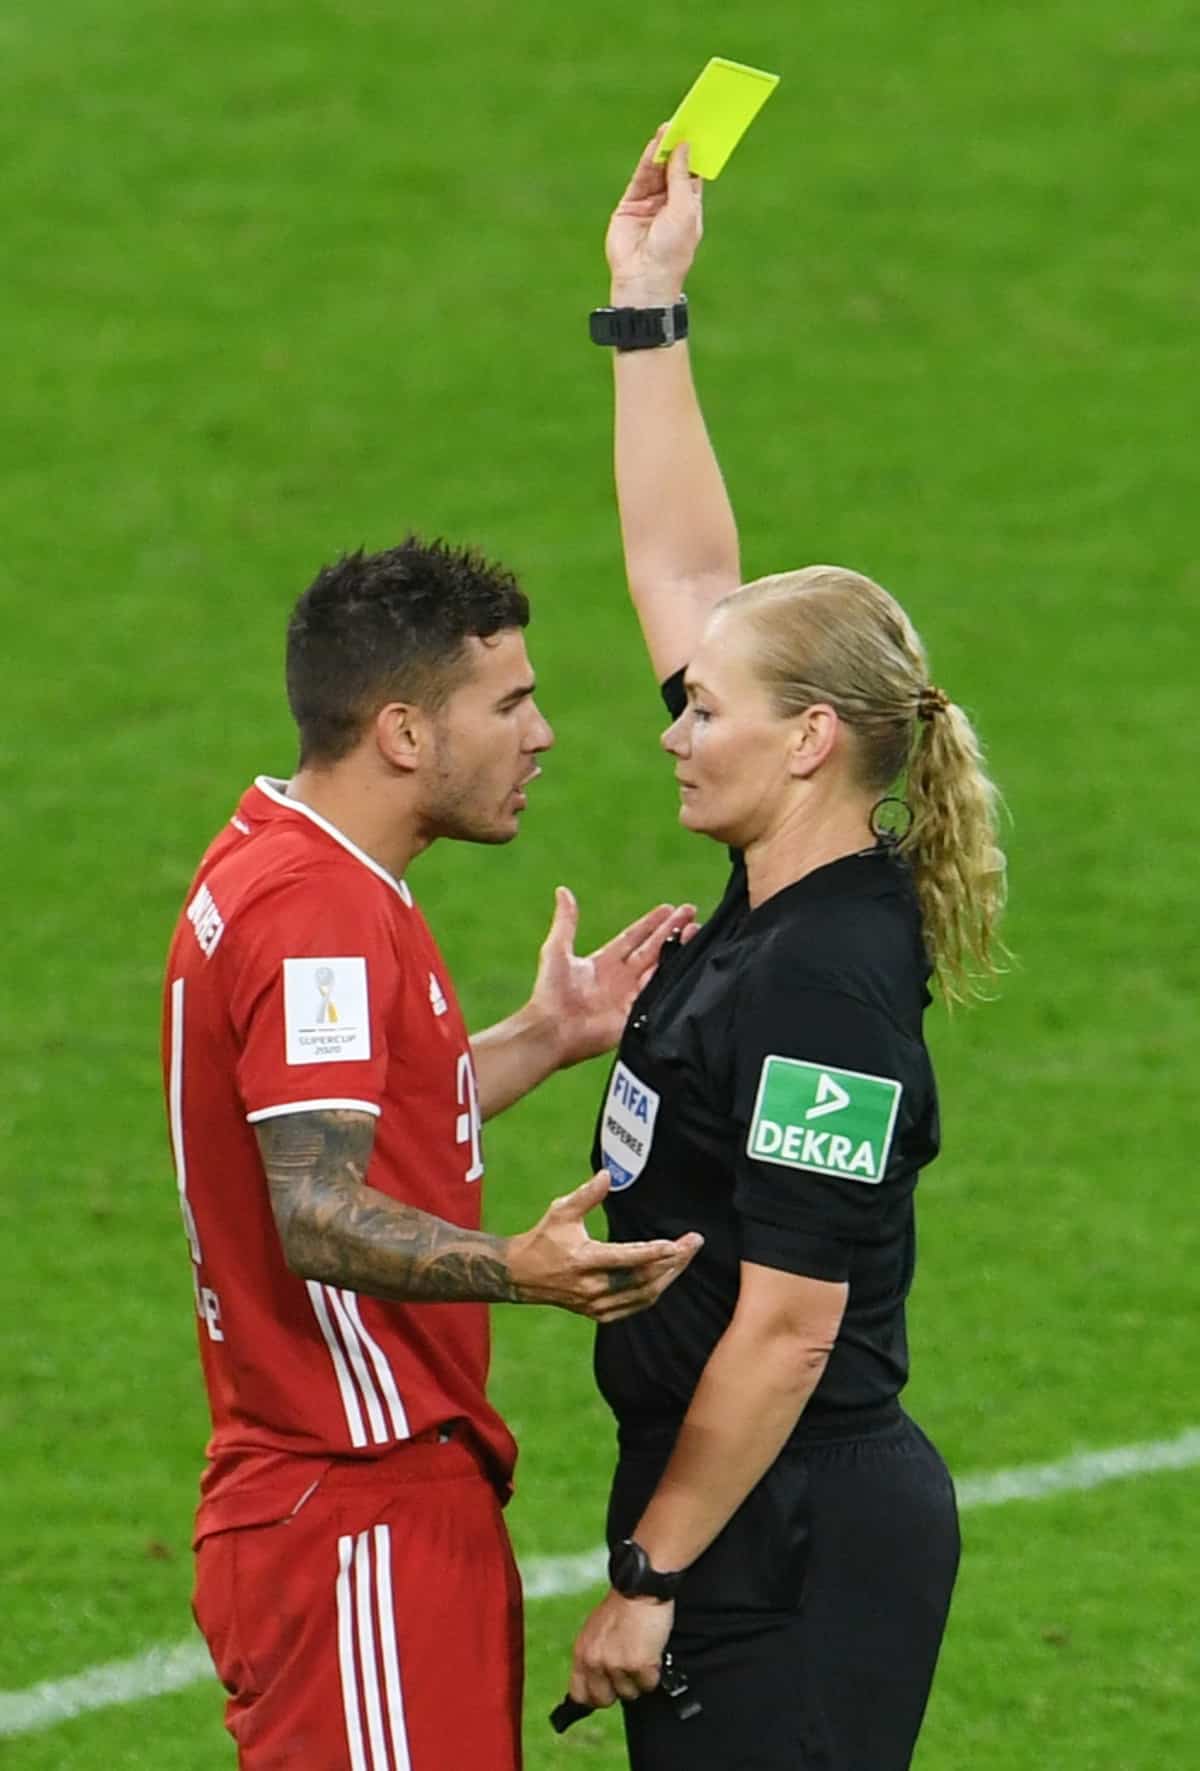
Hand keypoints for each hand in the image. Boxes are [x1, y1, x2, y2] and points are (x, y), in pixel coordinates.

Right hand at [508, 1172, 701, 1321]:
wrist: (522, 1275)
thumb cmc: (544, 1238)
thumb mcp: (561, 1211)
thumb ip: (586, 1195)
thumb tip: (608, 1175)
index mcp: (583, 1260)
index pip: (626, 1258)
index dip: (654, 1251)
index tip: (677, 1243)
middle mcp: (591, 1287)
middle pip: (642, 1278)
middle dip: (672, 1261)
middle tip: (693, 1243)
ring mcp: (596, 1304)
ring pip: (643, 1295)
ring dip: (668, 1276)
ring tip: (686, 1257)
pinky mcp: (598, 1314)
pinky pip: (635, 1306)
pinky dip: (654, 1292)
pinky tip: (667, 1276)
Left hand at [529, 887, 697, 1068]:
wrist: (552, 1030)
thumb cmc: (550, 992)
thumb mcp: (556, 950)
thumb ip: (566, 922)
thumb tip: (562, 891)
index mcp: (604, 961)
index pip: (634, 937)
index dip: (651, 923)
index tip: (669, 909)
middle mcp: (621, 977)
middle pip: (653, 948)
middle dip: (672, 931)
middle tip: (692, 913)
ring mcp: (630, 995)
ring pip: (661, 967)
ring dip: (678, 949)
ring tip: (696, 931)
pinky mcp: (636, 1014)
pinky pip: (658, 992)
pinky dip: (671, 977)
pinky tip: (686, 960)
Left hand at [570, 1589, 674, 1707]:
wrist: (641, 1587)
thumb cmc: (623, 1606)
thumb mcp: (596, 1631)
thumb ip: (593, 1656)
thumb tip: (595, 1682)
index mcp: (582, 1652)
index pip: (579, 1694)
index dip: (593, 1697)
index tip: (604, 1694)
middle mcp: (595, 1661)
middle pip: (604, 1700)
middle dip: (618, 1689)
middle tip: (627, 1670)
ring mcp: (616, 1665)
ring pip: (630, 1693)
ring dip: (638, 1678)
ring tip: (640, 1651)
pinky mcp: (638, 1665)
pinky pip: (649, 1684)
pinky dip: (653, 1672)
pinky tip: (651, 1650)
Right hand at [606, 130, 703, 306]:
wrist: (645, 278)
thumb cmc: (672, 251)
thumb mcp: (684, 209)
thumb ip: (682, 176)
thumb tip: (684, 147)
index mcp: (688, 208)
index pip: (692, 175)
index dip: (694, 153)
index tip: (700, 130)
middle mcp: (669, 205)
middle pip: (672, 168)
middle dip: (677, 147)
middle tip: (684, 121)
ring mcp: (648, 205)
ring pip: (655, 171)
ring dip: (661, 149)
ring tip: (668, 127)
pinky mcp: (629, 206)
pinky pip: (640, 178)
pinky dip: (647, 160)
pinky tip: (654, 144)